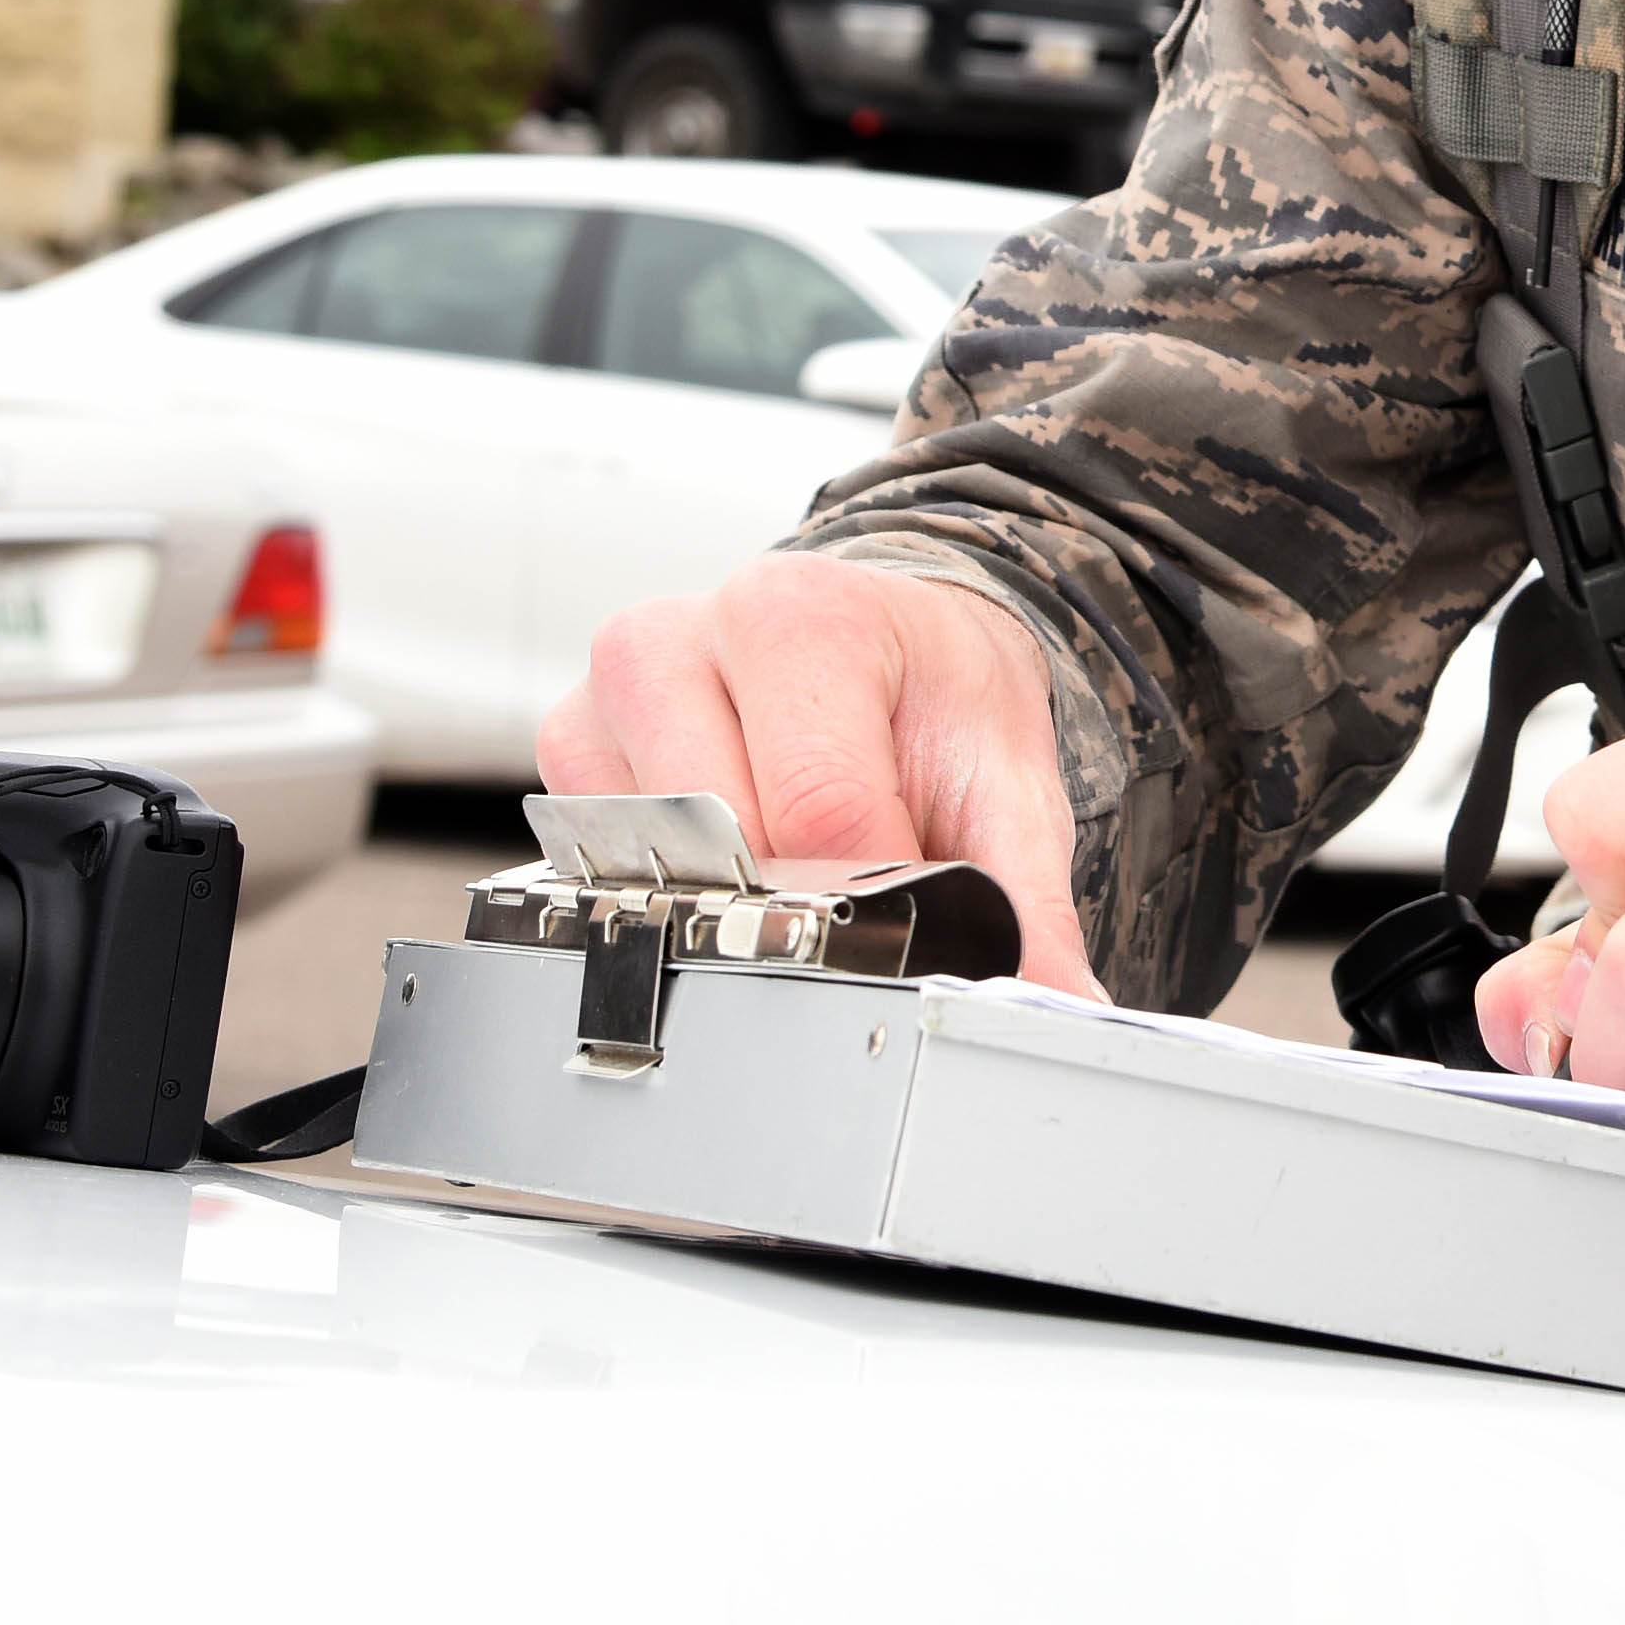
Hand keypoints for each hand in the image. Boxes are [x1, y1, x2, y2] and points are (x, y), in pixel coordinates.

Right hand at [536, 558, 1100, 999]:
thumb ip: (1026, 902)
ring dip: (729, 898)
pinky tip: (731, 858)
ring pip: (652, 867)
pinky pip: (602, 866)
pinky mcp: (572, 745)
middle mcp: (683, 638)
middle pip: (725, 847)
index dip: (872, 899)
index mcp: (801, 616)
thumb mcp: (1006, 783)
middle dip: (798, 903)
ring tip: (798, 865)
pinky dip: (671, 887)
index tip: (912, 936)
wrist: (892, 640)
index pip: (818, 808)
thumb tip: (1053, 1008)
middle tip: (857, 907)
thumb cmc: (935, 700)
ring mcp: (612, 692)